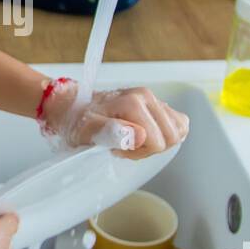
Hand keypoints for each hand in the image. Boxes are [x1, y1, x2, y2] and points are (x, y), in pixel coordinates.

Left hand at [40, 78, 189, 158]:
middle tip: (124, 146)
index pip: (157, 142)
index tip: (117, 148)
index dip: (139, 153)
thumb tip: (138, 136)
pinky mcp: (156, 103)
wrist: (73, 106)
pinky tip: (142, 135)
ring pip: (177, 130)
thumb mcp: (86, 131)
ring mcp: (153, 98)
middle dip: (149, 148)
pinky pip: (177, 123)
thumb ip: (110, 133)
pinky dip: (163, 135)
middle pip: (170, 136)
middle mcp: (147, 96)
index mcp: (133, 102)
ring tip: (132, 140)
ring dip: (156, 142)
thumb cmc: (78, 121)